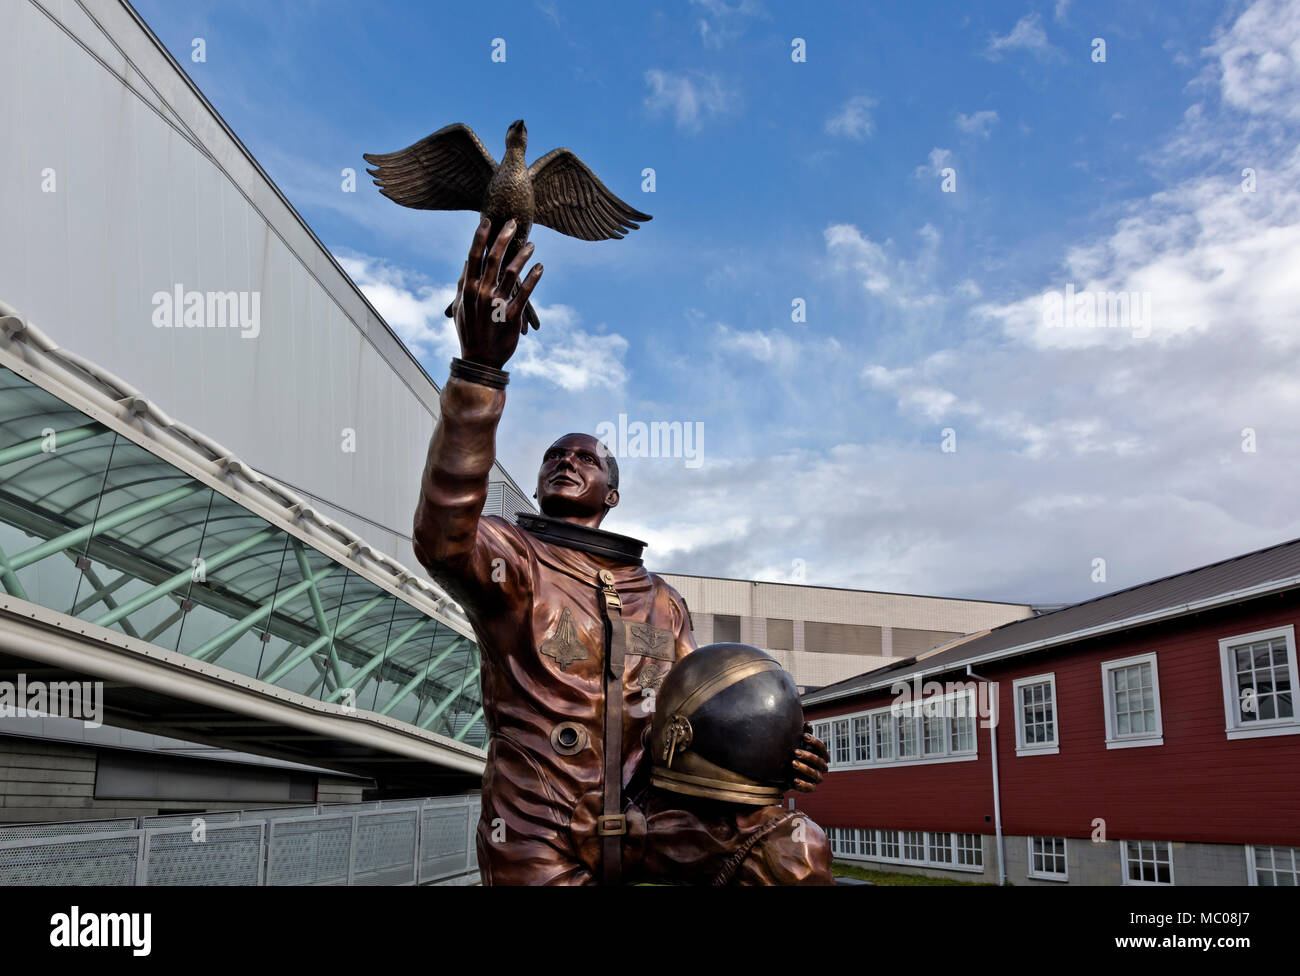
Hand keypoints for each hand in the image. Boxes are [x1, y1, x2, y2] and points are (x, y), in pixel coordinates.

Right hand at [451, 217, 542, 368]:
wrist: (480, 360)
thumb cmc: (469, 332)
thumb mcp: (460, 308)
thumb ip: (462, 285)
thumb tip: (465, 264)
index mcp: (467, 289)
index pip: (474, 257)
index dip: (481, 238)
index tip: (488, 221)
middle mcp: (481, 293)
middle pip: (493, 259)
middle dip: (503, 238)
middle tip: (513, 222)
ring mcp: (497, 304)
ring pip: (511, 273)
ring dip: (522, 256)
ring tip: (531, 244)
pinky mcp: (511, 315)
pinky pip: (525, 293)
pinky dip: (533, 278)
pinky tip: (541, 266)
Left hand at [789, 722, 828, 793]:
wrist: (789, 774)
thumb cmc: (797, 756)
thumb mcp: (800, 745)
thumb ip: (805, 735)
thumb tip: (808, 724)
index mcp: (821, 756)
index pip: (821, 748)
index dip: (814, 741)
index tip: (803, 736)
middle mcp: (822, 767)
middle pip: (819, 761)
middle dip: (808, 756)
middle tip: (795, 751)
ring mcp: (817, 778)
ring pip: (814, 774)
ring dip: (804, 768)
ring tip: (792, 763)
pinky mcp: (811, 788)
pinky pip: (810, 788)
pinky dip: (803, 784)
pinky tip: (795, 780)